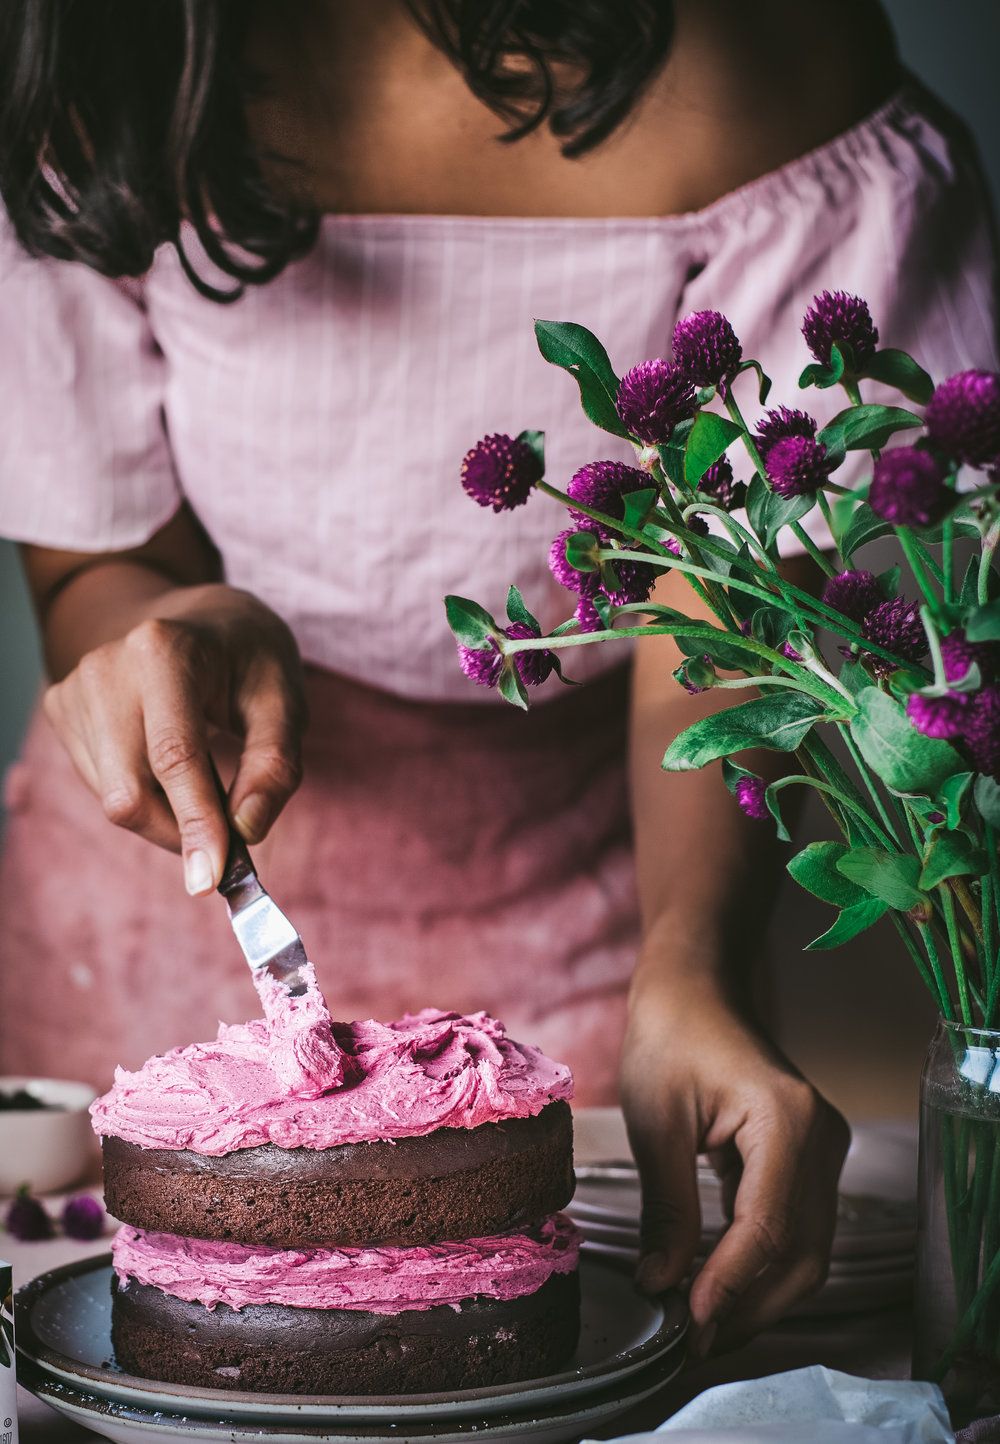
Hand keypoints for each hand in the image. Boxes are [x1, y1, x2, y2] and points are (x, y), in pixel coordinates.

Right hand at [43, 583, 306, 894]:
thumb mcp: (284, 696)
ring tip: (207, 786)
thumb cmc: (246, 655)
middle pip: (129, 791)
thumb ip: (275, 765)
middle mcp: (108, 668)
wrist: (192, 614)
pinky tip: (169, 765)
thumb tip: (247, 831)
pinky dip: (144, 797)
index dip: (194, 824)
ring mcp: (76, 689)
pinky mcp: (63, 710)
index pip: (174, 756)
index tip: (212, 880)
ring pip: (113, 798)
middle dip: (180, 833)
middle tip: (227, 849)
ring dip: (166, 818)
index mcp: (166, 651)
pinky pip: (101, 785)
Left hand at [619, 966, 849, 1356]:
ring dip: (759, 1295)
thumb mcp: (656, 1121)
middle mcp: (821, 1138)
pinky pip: (798, 1226)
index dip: (731, 1284)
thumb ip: (666, 1208)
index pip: (767, 1227)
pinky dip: (762, 1265)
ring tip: (703, 1327)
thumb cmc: (671, 1036)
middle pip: (802, 1251)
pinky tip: (719, 1286)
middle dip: (750, 1305)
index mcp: (786, 1120)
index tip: (689, 1323)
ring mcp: (824, 1149)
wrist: (696, 988)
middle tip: (693, 1341)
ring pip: (807, 1249)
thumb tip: (662, 1284)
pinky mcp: (810, 1158)